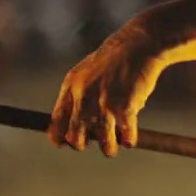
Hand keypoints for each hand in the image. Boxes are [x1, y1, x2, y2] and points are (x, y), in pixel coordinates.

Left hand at [49, 25, 164, 155]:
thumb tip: (72, 122)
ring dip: (108, 148)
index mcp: (71, 86)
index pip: (57, 120)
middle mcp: (84, 96)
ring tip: (112, 150)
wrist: (139, 44)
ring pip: (101, 139)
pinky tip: (130, 140)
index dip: (60, 136)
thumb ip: (77, 94)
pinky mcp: (125, 107)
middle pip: (75, 135)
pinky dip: (128, 140)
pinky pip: (125, 134)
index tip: (66, 143)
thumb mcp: (87, 73)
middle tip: (92, 142)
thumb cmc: (115, 60)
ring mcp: (104, 102)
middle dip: (82, 144)